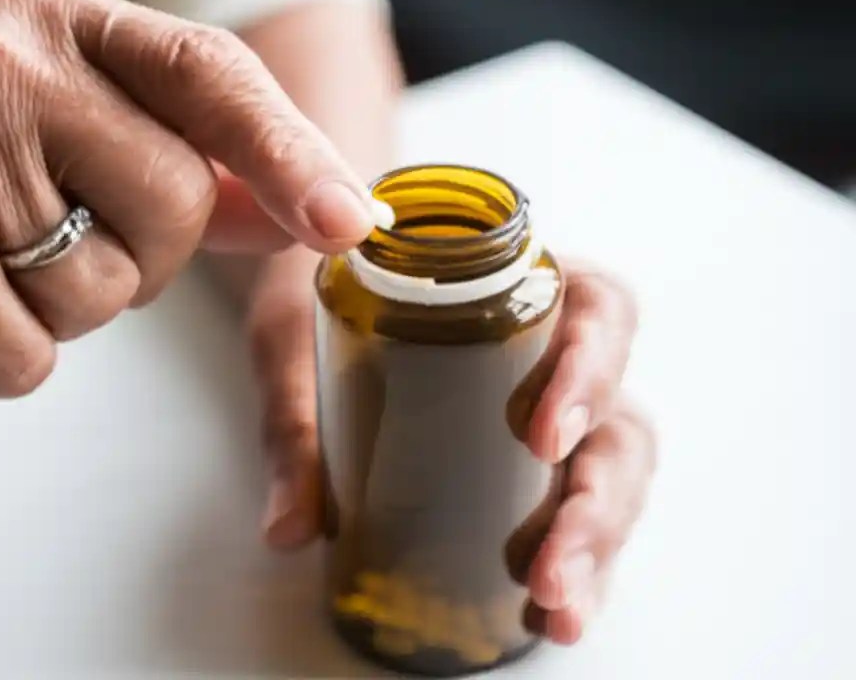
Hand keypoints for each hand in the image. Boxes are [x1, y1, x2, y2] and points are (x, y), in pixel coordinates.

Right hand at [0, 0, 374, 396]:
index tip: (347, 220)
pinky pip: (26, 357)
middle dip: (132, 258)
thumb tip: (289, 208)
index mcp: (53, 20)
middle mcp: (6, 64)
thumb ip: (164, 153)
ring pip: (105, 295)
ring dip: (54, 312)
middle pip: (175, 208)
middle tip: (37, 239)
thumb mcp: (38, 116)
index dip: (289, 154)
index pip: (209, 77)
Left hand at [247, 252, 654, 644]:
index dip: (590, 371)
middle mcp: (556, 357)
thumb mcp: (295, 348)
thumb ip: (295, 430)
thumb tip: (288, 528)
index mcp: (521, 292)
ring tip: (558, 605)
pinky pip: (580, 517)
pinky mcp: (533, 472)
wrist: (302, 307)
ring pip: (613, 477)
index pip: (601, 311)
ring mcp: (555, 419)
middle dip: (597, 501)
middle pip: (620, 420)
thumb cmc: (315, 303)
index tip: (544, 436)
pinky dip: (579, 567)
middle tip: (549, 566)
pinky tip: (553, 616)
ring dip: (595, 546)